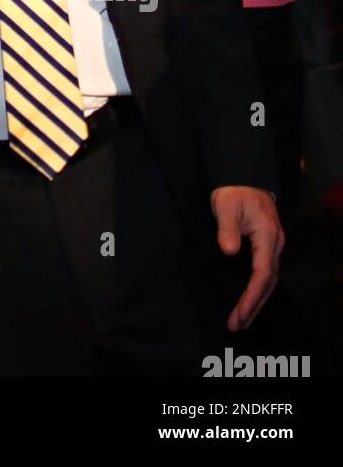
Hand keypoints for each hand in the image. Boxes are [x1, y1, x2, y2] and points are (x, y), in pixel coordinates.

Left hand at [211, 186, 283, 331]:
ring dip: (256, 301)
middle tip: (237, 325)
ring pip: (268, 280)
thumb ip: (227, 229)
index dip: (251, 296)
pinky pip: (263, 273)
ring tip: (242, 321)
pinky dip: (257, 289)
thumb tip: (229, 252)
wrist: (242, 176)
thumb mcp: (227, 206)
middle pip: (268, 283)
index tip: (239, 313)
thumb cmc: (234, 191)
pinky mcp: (265, 245)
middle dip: (253, 306)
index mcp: (268, 237)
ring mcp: (272, 246)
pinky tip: (248, 299)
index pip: (262, 274)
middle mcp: (274, 245)